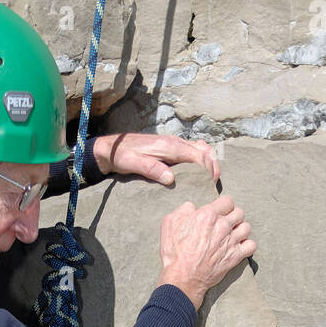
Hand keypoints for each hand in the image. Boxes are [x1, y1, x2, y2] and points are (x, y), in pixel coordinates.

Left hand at [93, 132, 218, 186]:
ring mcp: (174, 143)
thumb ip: (152, 170)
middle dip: (213, 166)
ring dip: (209, 161)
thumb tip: (171, 179)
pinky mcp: (171, 147)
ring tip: (209, 178)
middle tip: (213, 184)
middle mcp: (174, 142)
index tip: (210, 184)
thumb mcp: (133, 164)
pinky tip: (198, 172)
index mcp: (169, 146)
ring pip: (200, 148)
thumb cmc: (121, 156)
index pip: (197, 156)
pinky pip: (192, 150)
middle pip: (204, 150)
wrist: (112, 147)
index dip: (208, 170)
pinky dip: (201, 158)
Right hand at [158, 194, 255, 309]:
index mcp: (208, 215)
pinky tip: (238, 247)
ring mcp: (231, 242)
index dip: (223, 206)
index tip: (219, 212)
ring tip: (232, 235)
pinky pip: (251, 245)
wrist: (182, 277)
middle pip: (239, 213)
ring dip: (240, 230)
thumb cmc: (174, 251)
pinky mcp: (235, 257)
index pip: (227, 201)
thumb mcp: (170, 222)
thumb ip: (184, 209)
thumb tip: (193, 208)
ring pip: (246, 228)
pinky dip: (247, 245)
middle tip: (224, 224)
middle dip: (232, 216)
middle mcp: (222, 226)